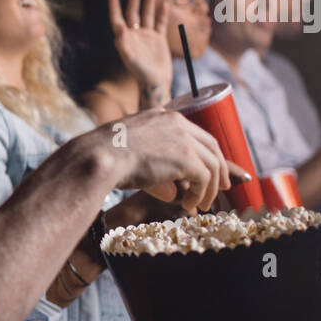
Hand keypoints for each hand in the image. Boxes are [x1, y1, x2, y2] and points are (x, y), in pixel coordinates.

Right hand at [89, 108, 238, 212]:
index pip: (195, 133)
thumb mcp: (132, 154)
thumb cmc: (106, 158)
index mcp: (163, 115)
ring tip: (203, 204)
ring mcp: (183, 138)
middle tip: (222, 186)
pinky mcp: (186, 158)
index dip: (206, 152)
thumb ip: (156, 169)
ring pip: (212, 164)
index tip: (210, 169)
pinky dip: (201, 194)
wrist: (98, 156)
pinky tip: (191, 204)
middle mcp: (177, 122)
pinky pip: (204, 179)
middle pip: (211, 145)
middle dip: (219, 168)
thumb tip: (172, 193)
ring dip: (210, 187)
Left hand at [108, 0, 173, 107]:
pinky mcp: (158, 40)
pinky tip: (164, 4)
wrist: (156, 82)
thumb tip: (118, 27)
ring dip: (147, 3)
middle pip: (132, 13)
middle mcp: (134, 36)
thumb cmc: (140, 73)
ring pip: (147, 16)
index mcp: (124, 39)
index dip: (114, 5)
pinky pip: (160, 23)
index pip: (117, 18)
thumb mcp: (130, 57)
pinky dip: (162, 14)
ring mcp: (147, 37)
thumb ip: (123, 42)